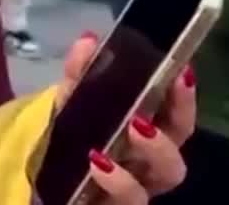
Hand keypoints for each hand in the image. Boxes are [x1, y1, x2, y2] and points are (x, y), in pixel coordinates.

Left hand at [56, 34, 195, 202]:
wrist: (43, 179)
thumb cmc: (72, 138)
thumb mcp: (70, 102)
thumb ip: (79, 73)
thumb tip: (89, 40)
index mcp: (147, 142)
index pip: (177, 123)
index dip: (185, 101)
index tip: (182, 72)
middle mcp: (143, 174)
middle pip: (172, 166)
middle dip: (162, 145)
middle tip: (141, 120)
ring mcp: (126, 196)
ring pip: (144, 195)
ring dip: (125, 176)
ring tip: (105, 149)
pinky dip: (111, 185)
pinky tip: (95, 164)